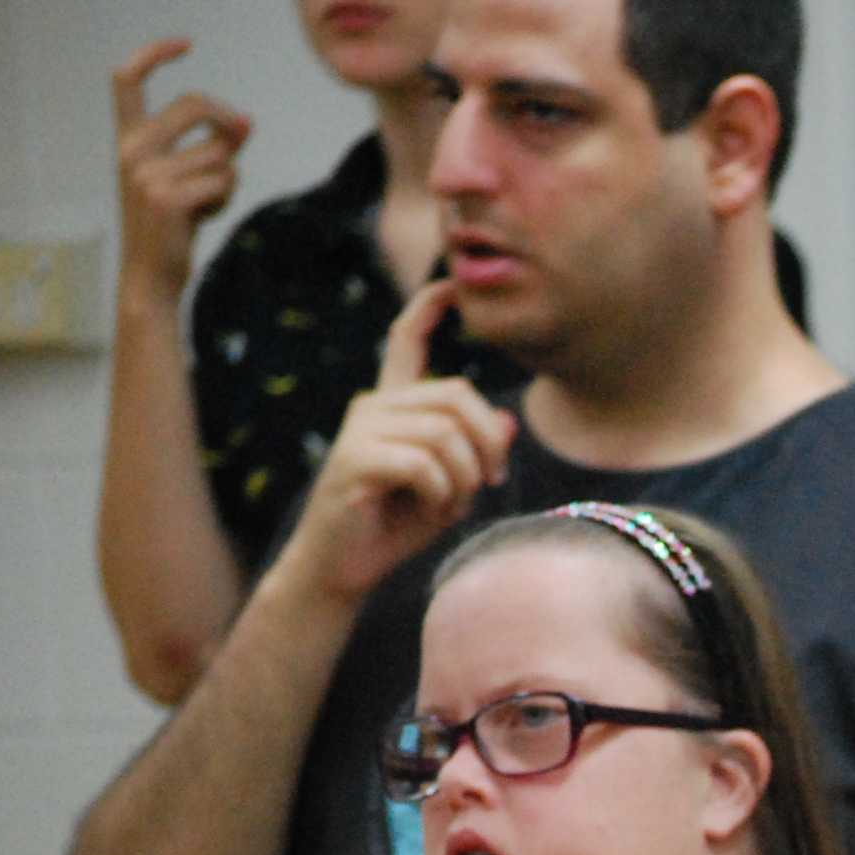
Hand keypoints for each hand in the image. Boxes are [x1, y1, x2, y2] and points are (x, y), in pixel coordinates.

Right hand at [111, 38, 251, 299]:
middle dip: (228, 119)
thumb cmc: (174, 221)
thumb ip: (214, 144)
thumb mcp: (188, 174)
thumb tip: (247, 122)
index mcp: (128, 138)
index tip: (186, 43)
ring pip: (220, 153)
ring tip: (205, 200)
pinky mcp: (167, 198)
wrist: (152, 273)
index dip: (154, 54)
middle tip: (243, 133)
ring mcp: (146, 174)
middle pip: (195, 104)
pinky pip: (225, 180)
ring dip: (228, 176)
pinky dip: (227, 197)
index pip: (126, 80)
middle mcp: (130, 149)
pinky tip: (204, 215)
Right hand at [271, 281, 515, 606]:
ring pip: (446, 433)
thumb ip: (478, 452)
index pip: (406, 342)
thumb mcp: (453, 487)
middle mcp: (373, 406)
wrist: (344, 569)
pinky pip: (425, 462)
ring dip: (466, 476)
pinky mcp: (353, 459)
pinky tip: (430, 508)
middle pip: (458, 395)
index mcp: (394, 406)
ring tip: (453, 502)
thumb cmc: (397, 526)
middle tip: (489, 482)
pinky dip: (442, 492)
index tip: (449, 285)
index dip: (428, 309)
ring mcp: (360, 430)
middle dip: (489, 443)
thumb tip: (509, 421)